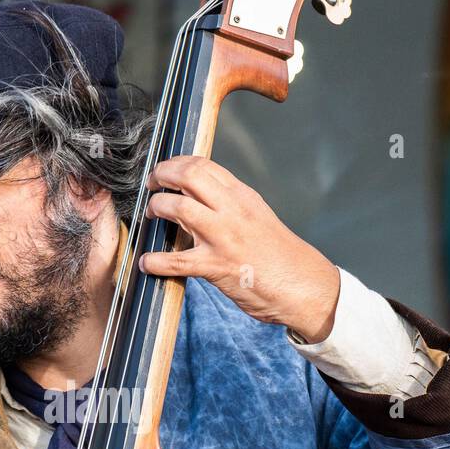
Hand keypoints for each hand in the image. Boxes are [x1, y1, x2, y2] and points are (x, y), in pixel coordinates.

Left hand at [140, 155, 339, 342]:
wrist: (303, 285)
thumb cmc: (280, 256)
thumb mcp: (257, 218)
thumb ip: (230, 206)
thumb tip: (199, 199)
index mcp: (242, 196)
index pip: (204, 165)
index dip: (177, 163)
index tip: (165, 170)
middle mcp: (232, 210)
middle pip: (188, 175)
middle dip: (161, 175)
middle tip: (152, 184)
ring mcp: (223, 237)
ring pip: (177, 207)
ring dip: (156, 207)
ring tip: (151, 214)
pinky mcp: (216, 266)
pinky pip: (175, 261)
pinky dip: (155, 261)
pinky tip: (146, 262)